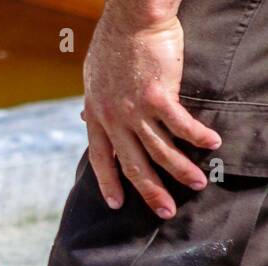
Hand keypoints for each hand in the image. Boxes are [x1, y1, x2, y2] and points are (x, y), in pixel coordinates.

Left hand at [82, 1, 220, 217]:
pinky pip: (180, 124)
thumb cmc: (114, 44)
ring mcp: (135, 110)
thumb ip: (95, 102)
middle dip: (151, 191)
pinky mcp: (159, 97)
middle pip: (133, 164)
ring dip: (180, 170)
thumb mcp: (93, 78)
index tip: (116, 203)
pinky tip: (211, 145)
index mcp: (97, 116)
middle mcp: (114, 119)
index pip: (101, 158)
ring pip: (160, 150)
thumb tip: (87, 115)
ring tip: (198, 184)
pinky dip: (196, 136)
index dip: (108, 182)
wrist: (130, 21)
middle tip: (166, 211)